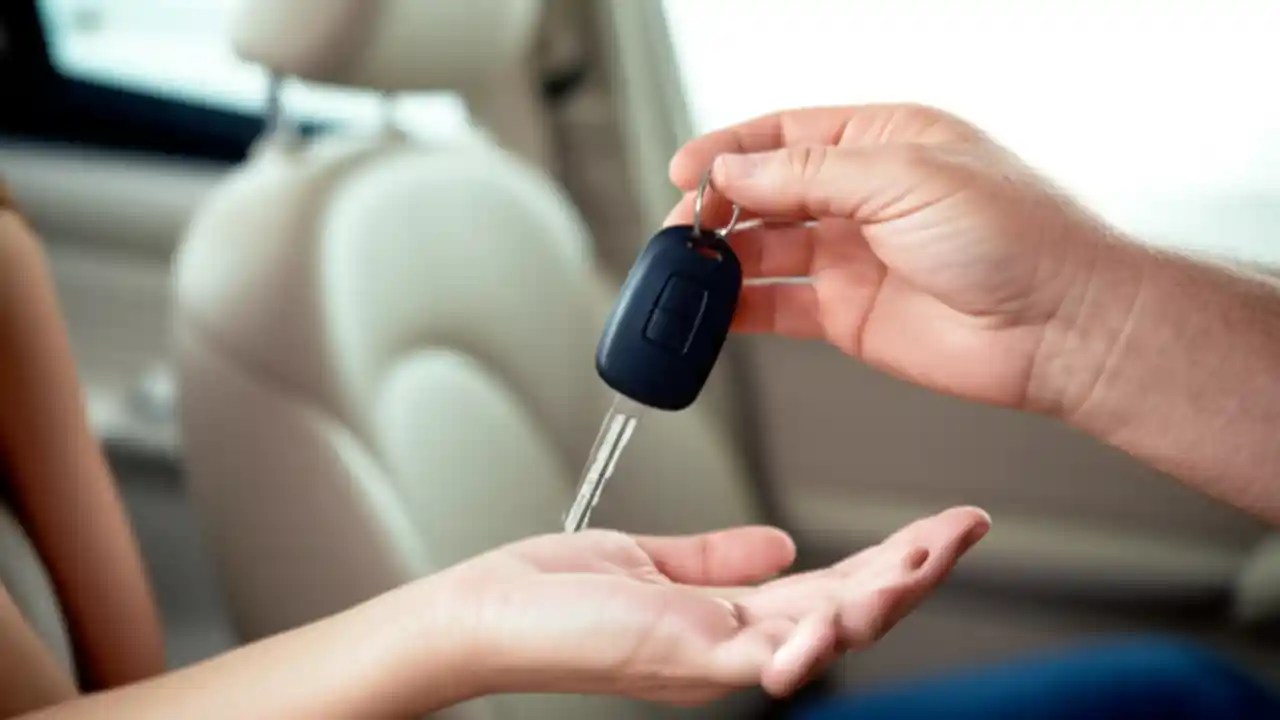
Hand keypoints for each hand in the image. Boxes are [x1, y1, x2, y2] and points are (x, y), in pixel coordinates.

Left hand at [437, 507, 988, 704]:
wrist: (486, 616)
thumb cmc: (552, 593)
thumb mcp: (653, 562)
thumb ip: (718, 557)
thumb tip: (782, 543)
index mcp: (731, 617)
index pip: (834, 587)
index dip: (893, 558)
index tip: (942, 525)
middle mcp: (735, 645)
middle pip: (848, 612)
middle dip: (913, 573)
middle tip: (966, 530)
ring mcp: (714, 658)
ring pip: (824, 637)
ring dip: (886, 600)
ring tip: (933, 559)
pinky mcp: (685, 657)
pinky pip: (763, 658)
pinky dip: (809, 642)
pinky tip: (845, 613)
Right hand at [667, 104, 1117, 409]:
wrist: (1060, 328)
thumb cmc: (1017, 237)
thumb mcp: (905, 177)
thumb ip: (810, 176)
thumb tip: (737, 169)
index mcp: (880, 143)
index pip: (783, 135)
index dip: (729, 149)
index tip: (685, 169)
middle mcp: (861, 197)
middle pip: (764, 193)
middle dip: (716, 207)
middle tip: (680, 229)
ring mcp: (852, 256)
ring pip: (763, 251)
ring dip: (720, 259)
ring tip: (684, 272)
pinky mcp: (846, 314)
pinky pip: (776, 307)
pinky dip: (738, 310)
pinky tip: (711, 311)